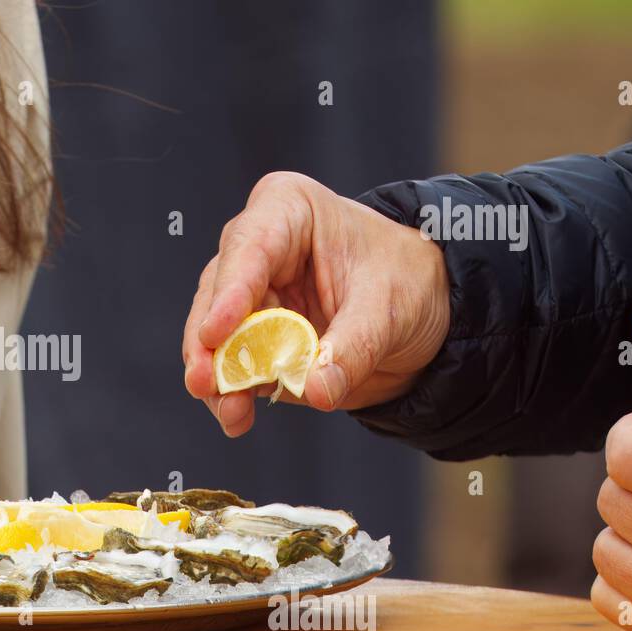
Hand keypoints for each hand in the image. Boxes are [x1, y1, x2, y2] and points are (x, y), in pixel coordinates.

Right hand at [183, 172, 450, 435]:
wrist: (425, 311)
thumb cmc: (406, 282)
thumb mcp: (391, 309)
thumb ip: (352, 348)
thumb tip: (316, 389)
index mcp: (288, 211)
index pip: (248, 247)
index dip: (229, 292)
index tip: (215, 334)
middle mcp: (255, 250)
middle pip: (216, 295)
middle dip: (210, 346)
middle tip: (206, 383)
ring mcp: (247, 296)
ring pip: (213, 336)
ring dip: (218, 378)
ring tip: (232, 413)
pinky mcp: (250, 338)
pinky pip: (231, 367)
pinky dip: (232, 394)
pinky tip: (238, 418)